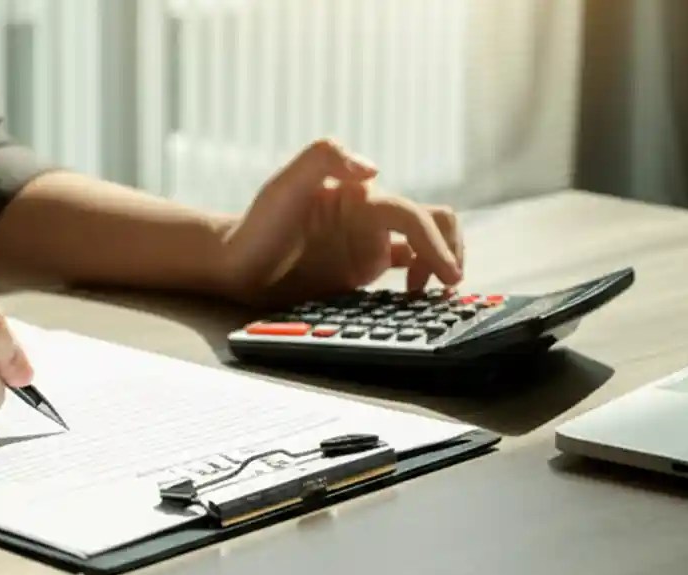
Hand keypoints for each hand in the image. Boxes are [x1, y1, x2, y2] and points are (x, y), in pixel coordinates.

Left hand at [215, 138, 464, 308]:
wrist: (235, 262)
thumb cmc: (258, 222)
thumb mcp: (285, 184)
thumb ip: (324, 157)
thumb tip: (375, 170)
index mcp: (364, 197)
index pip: (413, 217)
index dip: (435, 244)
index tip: (447, 276)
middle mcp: (372, 219)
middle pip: (436, 224)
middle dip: (452, 250)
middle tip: (449, 286)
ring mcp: (369, 245)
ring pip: (426, 248)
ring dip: (442, 266)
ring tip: (437, 298)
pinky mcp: (360, 271)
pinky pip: (405, 273)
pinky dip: (421, 284)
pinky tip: (413, 305)